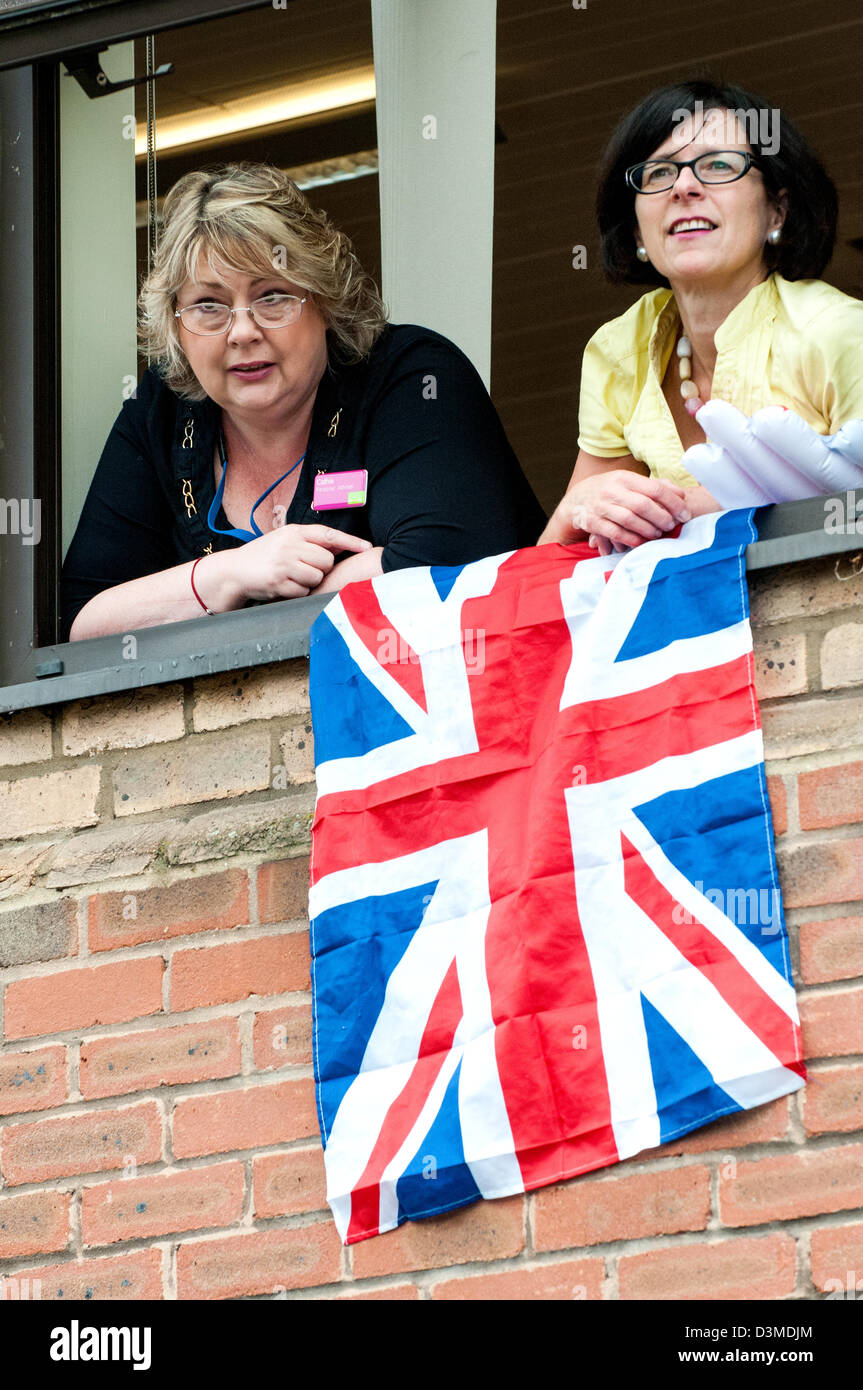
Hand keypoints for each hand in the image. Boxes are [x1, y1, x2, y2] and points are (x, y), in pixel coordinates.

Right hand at [228, 524, 373, 600]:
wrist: (234, 571)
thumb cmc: (263, 556)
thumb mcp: (284, 540)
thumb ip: (308, 541)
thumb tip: (339, 545)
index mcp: (293, 531)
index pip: (328, 534)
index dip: (350, 541)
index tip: (366, 547)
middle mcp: (289, 545)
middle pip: (326, 560)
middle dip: (321, 569)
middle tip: (305, 569)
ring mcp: (283, 563)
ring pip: (317, 577)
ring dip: (309, 582)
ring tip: (292, 577)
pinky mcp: (278, 582)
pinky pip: (303, 592)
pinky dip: (297, 593)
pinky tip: (284, 586)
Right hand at [560, 470, 690, 550]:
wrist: (577, 500)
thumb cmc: (611, 491)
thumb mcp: (630, 483)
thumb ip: (655, 487)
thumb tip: (681, 495)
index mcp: (624, 478)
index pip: (654, 489)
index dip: (673, 503)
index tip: (684, 514)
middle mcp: (612, 490)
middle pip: (643, 505)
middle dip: (661, 517)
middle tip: (671, 525)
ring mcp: (601, 507)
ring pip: (629, 520)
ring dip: (648, 529)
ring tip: (658, 534)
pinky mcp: (592, 522)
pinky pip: (615, 533)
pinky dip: (631, 539)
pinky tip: (641, 542)